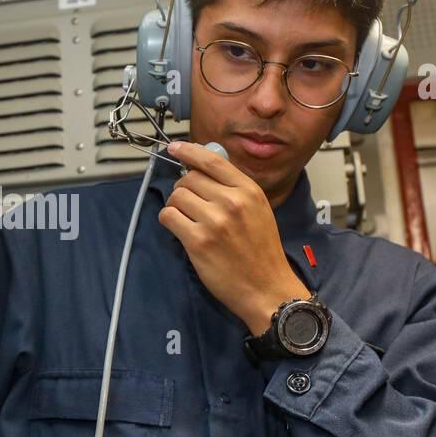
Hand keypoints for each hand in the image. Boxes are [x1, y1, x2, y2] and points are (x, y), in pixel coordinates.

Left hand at [158, 141, 309, 334]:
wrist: (267, 288)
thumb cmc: (261, 252)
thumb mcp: (258, 210)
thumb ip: (234, 188)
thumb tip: (202, 166)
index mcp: (248, 191)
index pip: (212, 160)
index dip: (188, 150)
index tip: (175, 148)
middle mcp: (232, 202)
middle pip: (189, 178)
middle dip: (185, 189)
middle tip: (192, 205)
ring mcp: (214, 221)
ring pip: (176, 196)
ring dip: (177, 207)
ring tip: (189, 220)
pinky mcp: (198, 241)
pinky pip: (168, 216)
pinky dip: (170, 221)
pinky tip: (181, 230)